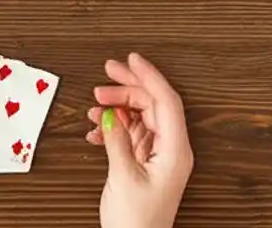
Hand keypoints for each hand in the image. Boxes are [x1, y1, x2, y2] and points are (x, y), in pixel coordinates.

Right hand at [86, 53, 193, 227]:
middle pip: (153, 105)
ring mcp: (160, 157)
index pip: (166, 100)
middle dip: (128, 88)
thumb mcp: (123, 177)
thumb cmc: (137, 223)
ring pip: (141, 118)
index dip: (149, 75)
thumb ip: (117, 141)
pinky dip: (114, 129)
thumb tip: (110, 114)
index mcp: (176, 150)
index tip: (132, 59)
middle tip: (104, 76)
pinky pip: (133, 135)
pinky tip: (97, 131)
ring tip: (95, 107)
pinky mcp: (147, 164)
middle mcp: (172, 150)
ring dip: (117, 108)